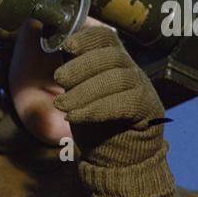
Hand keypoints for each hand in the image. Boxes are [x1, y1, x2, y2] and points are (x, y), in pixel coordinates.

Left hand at [52, 25, 174, 196]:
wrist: (116, 160)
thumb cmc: (93, 123)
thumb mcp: (73, 94)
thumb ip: (66, 74)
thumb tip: (48, 49)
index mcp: (113, 60)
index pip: (105, 36)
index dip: (87, 37)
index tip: (66, 45)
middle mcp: (131, 70)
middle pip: (112, 54)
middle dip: (82, 65)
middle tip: (58, 78)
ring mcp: (142, 88)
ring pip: (118, 78)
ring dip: (85, 90)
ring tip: (63, 104)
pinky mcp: (148, 110)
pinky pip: (126, 102)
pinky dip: (97, 109)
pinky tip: (75, 117)